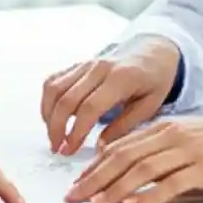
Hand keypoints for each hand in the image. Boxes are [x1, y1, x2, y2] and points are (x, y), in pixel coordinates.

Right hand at [40, 37, 180, 154]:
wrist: (154, 51)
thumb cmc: (155, 80)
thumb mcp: (150, 106)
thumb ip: (125, 126)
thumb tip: (101, 149)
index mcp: (121, 78)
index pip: (90, 107)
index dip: (76, 131)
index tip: (70, 150)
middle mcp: (99, 68)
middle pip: (66, 98)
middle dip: (57, 127)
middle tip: (58, 149)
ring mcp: (86, 64)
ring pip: (54, 88)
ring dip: (48, 115)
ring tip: (54, 137)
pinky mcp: (78, 65)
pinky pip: (54, 80)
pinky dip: (48, 101)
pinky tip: (52, 118)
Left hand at [63, 118, 202, 202]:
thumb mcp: (193, 139)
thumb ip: (164, 150)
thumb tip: (135, 171)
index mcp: (168, 126)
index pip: (122, 145)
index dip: (96, 165)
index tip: (78, 181)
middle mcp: (174, 135)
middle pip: (124, 156)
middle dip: (95, 177)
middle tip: (75, 195)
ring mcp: (190, 151)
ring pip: (142, 170)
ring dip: (114, 188)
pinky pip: (171, 184)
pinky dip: (149, 195)